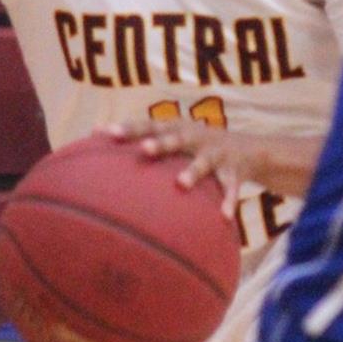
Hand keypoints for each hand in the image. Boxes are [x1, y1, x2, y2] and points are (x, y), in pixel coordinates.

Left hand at [105, 118, 262, 218]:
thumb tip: (93, 138)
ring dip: (193, 172)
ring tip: (181, 184)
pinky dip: (229, 200)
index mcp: (177, 129)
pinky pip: (231, 187)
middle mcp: (195, 137)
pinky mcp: (235, 170)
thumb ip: (141, 140)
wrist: (249, 149)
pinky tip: (225, 216)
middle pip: (176, 138)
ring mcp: (216, 153)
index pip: (149, 125)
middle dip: (161, 143)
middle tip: (143, 150)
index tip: (105, 133)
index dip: (129, 129)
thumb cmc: (196, 146)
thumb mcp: (174, 139)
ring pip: (204, 162)